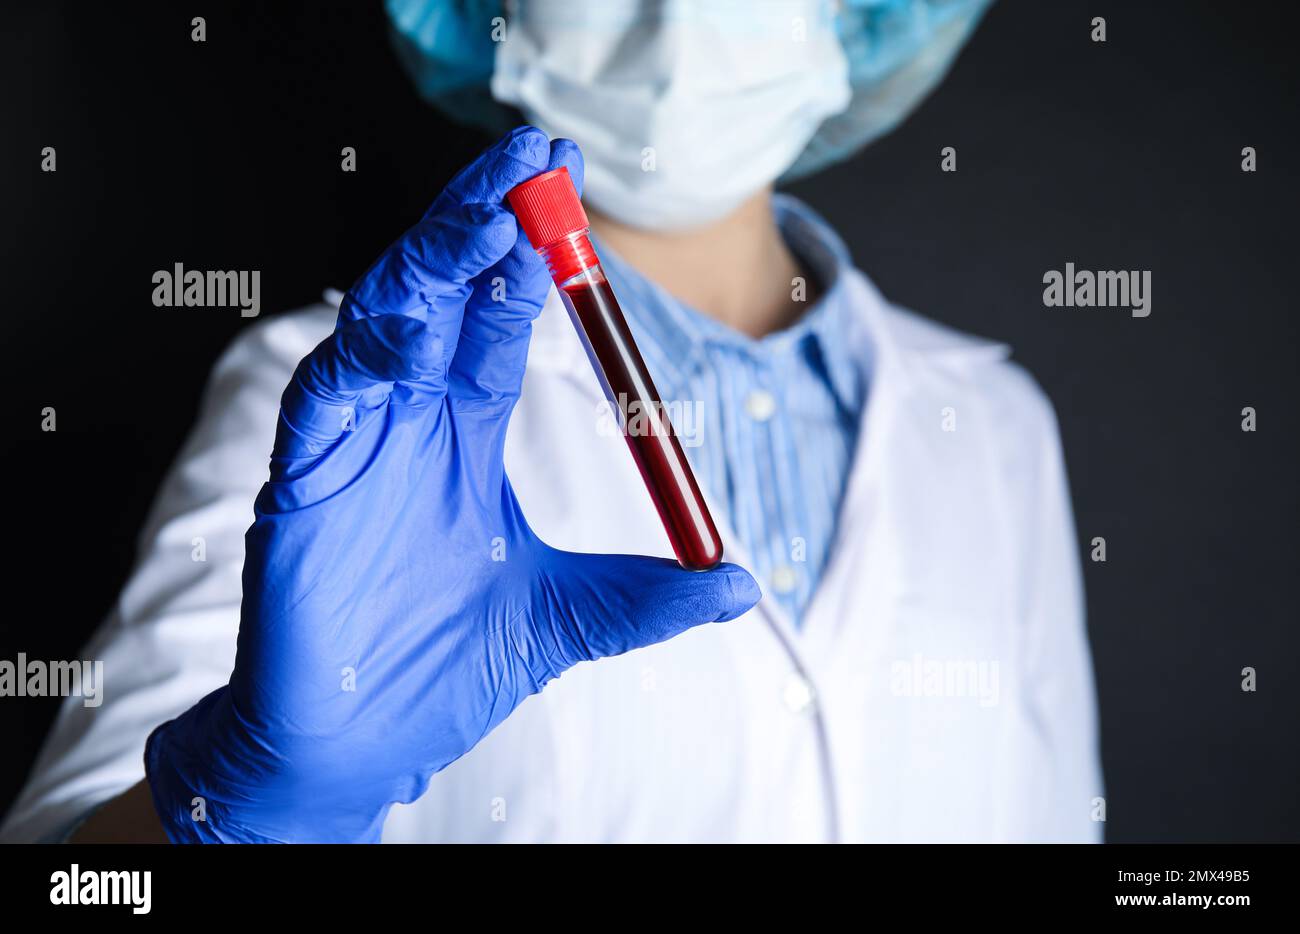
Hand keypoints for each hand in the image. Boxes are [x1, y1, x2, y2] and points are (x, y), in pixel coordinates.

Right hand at [143, 127, 760, 842]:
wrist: (362, 742)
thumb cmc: (446, 670)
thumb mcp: (570, 621)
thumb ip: (646, 597)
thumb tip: (739, 582)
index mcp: (465, 430)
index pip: (497, 316)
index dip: (533, 254)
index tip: (572, 186)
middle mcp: (409, 417)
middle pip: (443, 291)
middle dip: (484, 219)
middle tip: (535, 158)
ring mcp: (355, 438)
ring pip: (385, 319)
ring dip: (433, 261)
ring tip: (488, 213)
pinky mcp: (305, 474)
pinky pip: (328, 391)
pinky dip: (368, 350)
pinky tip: (413, 326)